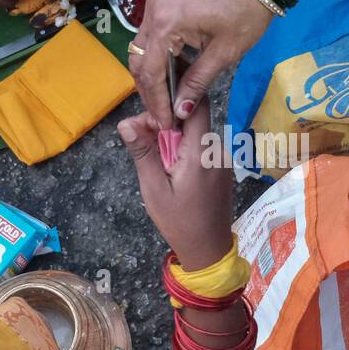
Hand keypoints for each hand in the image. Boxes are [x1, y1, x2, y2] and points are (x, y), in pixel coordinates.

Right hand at [118, 99, 232, 270]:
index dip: (174, 100)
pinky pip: (201, 147)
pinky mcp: (221, 166)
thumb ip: (143, 153)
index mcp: (201, 152)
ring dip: (173, 138)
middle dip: (165, 123)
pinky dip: (184, 150)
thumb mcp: (154, 189)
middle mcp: (216, 149)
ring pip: (194, 132)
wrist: (209, 249)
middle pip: (191, 118)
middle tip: (143, 142)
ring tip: (156, 160)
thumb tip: (127, 122)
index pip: (197, 105)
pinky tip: (172, 169)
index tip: (150, 114)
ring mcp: (222, 158)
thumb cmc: (179, 222)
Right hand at [131, 0, 274, 129]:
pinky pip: (151, 33)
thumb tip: (181, 111)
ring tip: (167, 98)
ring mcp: (156, 1)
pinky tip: (172, 72)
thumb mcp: (224, 53)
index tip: (165, 123)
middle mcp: (153, 11)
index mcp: (166, 23)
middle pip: (138, 59)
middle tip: (163, 114)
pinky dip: (157, 55)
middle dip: (149, 90)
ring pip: (141, 47)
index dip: (156, 102)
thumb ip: (198, 82)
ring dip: (151, 73)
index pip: (150, 72)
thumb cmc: (246, 10)